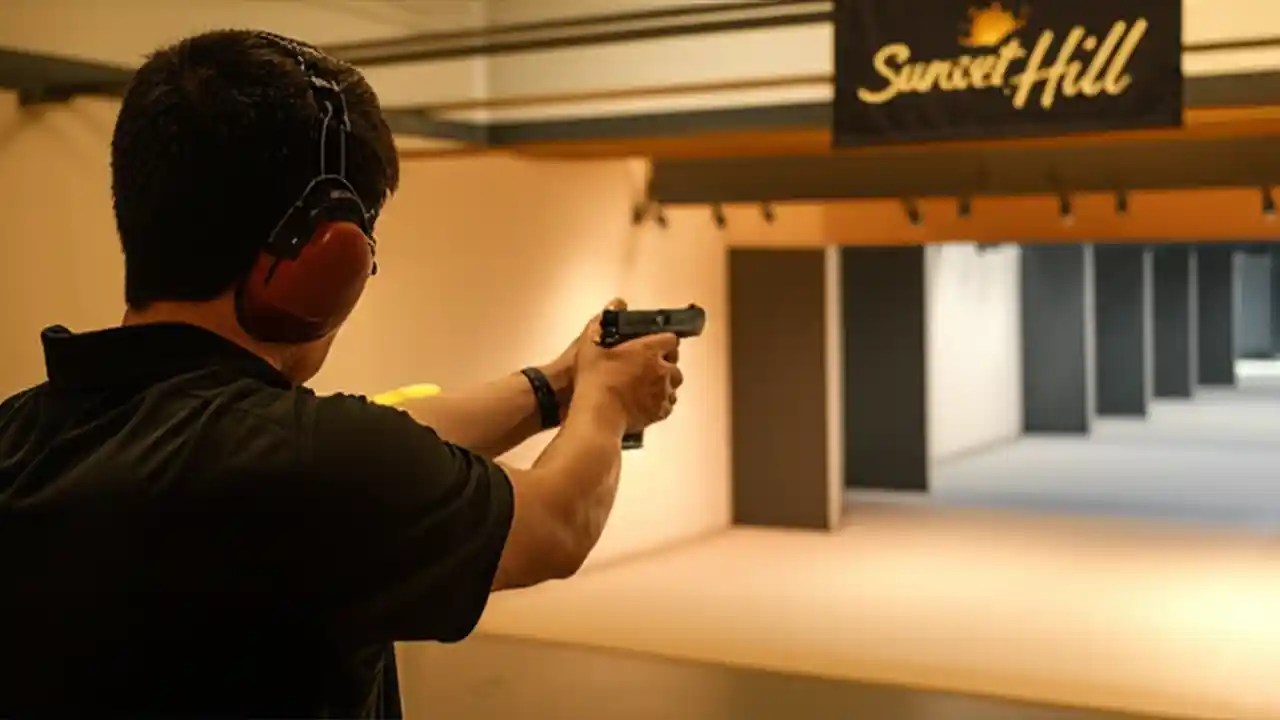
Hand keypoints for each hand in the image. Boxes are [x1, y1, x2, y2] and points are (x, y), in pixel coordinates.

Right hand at [574, 303, 683, 432]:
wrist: (599, 414)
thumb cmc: (595, 380)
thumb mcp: (592, 346)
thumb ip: (605, 323)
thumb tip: (616, 303)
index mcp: (649, 350)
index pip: (671, 339)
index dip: (663, 341)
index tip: (655, 344)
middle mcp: (662, 370)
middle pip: (674, 363)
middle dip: (665, 363)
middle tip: (648, 367)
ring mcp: (663, 392)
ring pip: (673, 384)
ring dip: (664, 383)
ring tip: (647, 386)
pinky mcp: (660, 411)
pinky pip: (667, 405)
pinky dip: (660, 403)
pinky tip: (646, 403)